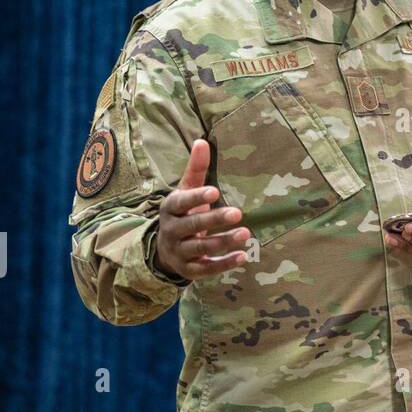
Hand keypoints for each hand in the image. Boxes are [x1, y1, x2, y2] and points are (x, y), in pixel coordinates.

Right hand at [154, 139, 252, 280]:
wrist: (165, 250)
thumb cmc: (183, 212)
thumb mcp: (186, 191)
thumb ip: (196, 169)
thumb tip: (202, 141)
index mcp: (170, 208)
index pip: (181, 202)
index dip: (196, 198)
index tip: (215, 191)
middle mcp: (171, 231)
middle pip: (192, 226)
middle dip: (214, 220)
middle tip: (238, 213)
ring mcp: (179, 252)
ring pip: (200, 248)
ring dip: (223, 242)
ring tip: (246, 233)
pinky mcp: (189, 269)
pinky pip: (206, 268)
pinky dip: (224, 264)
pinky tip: (243, 256)